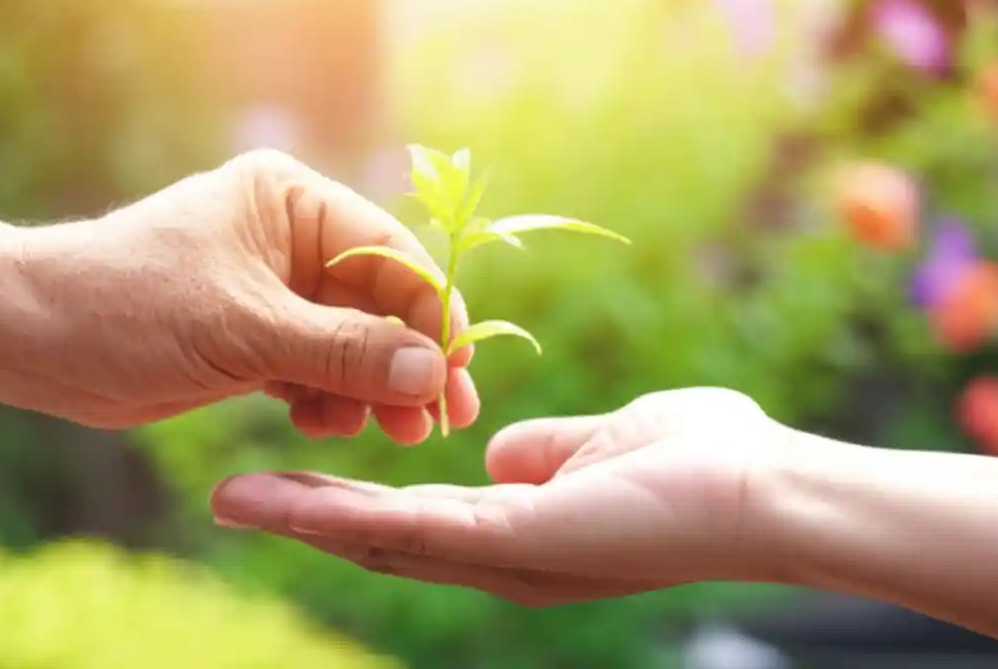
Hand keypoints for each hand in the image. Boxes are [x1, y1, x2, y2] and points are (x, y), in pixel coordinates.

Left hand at [17, 150, 477, 436]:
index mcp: (293, 201)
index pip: (390, 255)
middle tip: (438, 421)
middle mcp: (292, 240)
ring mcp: (275, 293)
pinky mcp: (256, 340)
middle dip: (407, 362)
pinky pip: (318, 371)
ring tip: (385, 433)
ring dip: (372, 389)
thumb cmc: (129, 306)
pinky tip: (324, 425)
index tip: (459, 373)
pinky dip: (330, 400)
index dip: (432, 314)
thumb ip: (344, 351)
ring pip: (353, 344)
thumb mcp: (245, 329)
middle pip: (380, 304)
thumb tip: (432, 371)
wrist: (33, 340)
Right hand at [209, 388, 796, 605]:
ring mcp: (510, 556)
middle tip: (229, 498)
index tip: (290, 475)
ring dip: (307, 520)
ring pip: (385, 539)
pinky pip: (420, 526)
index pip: (415, 515)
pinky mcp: (524, 542)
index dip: (349, 499)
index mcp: (519, 528)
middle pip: (382, 538)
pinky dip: (351, 515)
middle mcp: (503, 556)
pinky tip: (295, 501)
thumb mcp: (601, 441)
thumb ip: (546, 449)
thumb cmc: (704, 462)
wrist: (768, 490)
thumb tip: (498, 452)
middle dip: (306, 518)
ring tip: (234, 499)